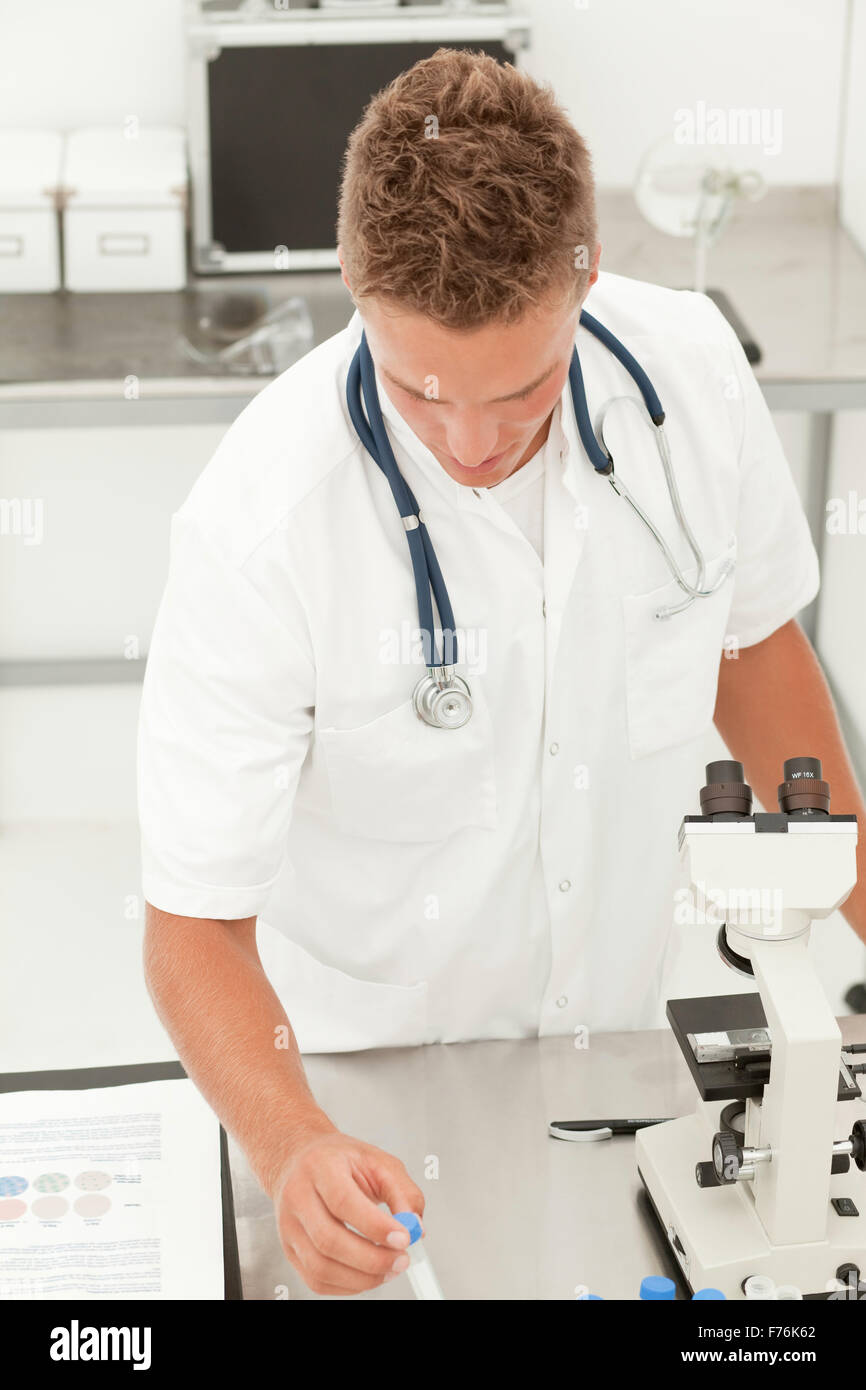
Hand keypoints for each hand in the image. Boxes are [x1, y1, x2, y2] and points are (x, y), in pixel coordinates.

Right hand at [272, 1126, 424, 1295]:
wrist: (300, 1160)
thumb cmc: (341, 1161)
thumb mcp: (378, 1161)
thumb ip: (403, 1192)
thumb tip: (416, 1228)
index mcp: (320, 1166)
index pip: (343, 1201)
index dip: (375, 1225)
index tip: (404, 1239)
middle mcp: (297, 1196)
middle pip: (328, 1240)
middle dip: (372, 1259)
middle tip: (401, 1260)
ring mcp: (288, 1226)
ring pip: (320, 1267)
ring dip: (362, 1278)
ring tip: (389, 1269)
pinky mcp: (289, 1249)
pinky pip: (316, 1280)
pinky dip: (347, 1286)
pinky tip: (367, 1275)